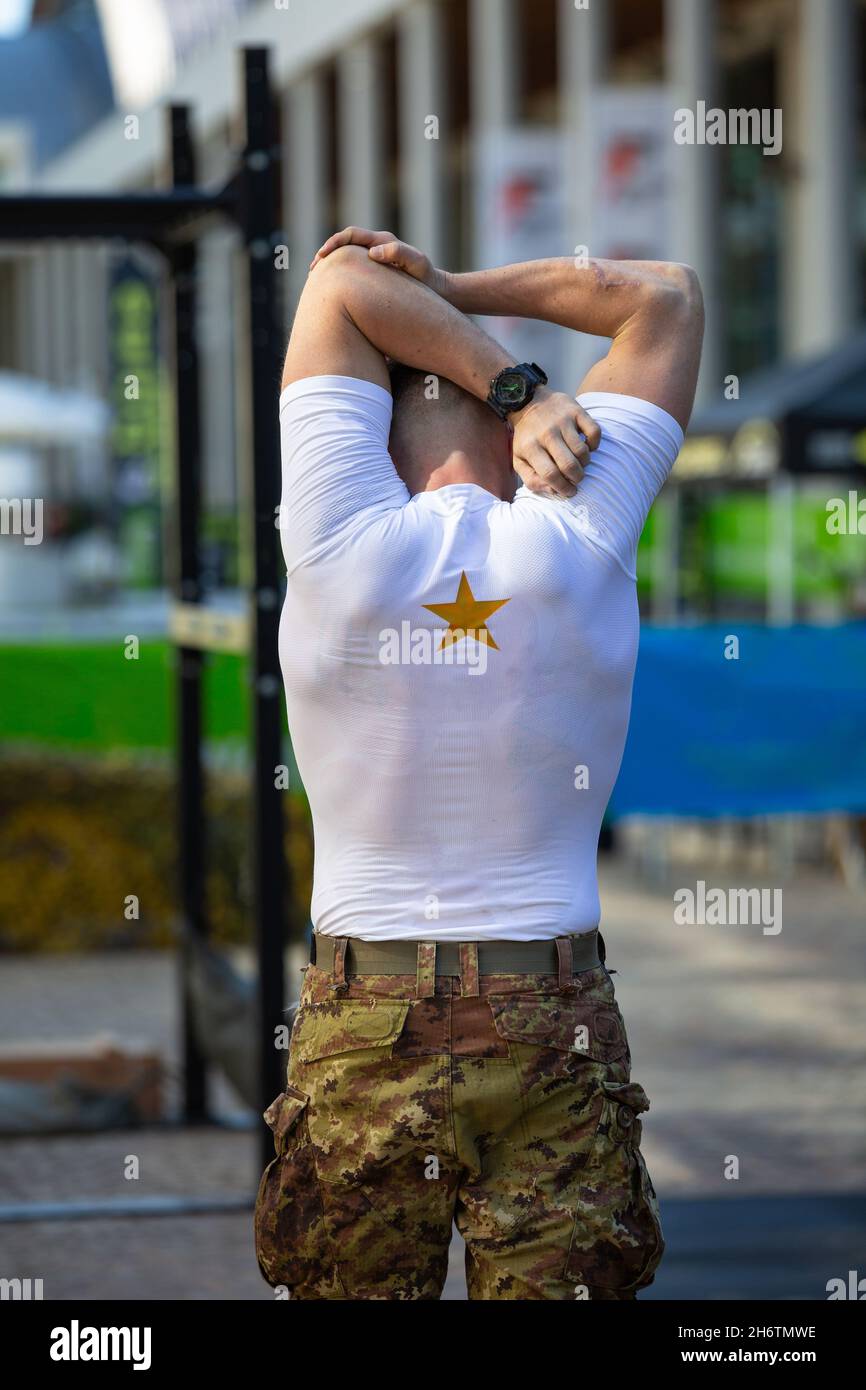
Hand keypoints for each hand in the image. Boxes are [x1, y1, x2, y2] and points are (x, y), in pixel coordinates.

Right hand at [310, 227, 449, 296]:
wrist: (437, 289)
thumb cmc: (426, 277)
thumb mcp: (416, 263)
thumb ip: (398, 253)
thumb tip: (372, 253)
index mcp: (381, 241)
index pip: (350, 235)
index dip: (333, 244)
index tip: (321, 257)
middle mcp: (376, 247)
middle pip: (344, 245)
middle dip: (326, 255)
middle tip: (312, 270)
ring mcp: (375, 259)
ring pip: (347, 259)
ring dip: (331, 267)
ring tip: (317, 281)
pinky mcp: (375, 272)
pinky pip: (353, 272)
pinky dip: (341, 277)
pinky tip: (334, 291)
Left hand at [510, 388, 600, 498]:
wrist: (529, 401)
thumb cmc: (526, 437)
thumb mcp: (519, 459)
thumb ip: (531, 479)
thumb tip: (552, 490)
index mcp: (530, 447)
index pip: (550, 474)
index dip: (563, 488)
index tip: (570, 492)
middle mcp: (547, 433)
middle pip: (569, 465)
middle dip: (576, 478)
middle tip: (576, 479)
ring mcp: (563, 421)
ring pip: (582, 451)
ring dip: (585, 463)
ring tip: (579, 463)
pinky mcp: (577, 411)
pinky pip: (594, 432)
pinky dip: (594, 444)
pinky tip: (587, 447)